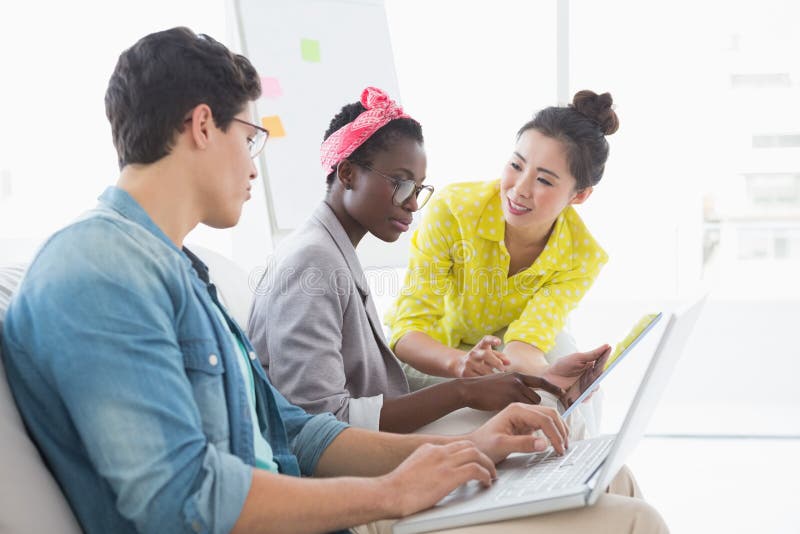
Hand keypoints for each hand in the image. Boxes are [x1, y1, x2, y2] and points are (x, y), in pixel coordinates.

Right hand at [381, 440, 495, 516]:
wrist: (389, 493)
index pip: (454, 445)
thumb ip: (426, 466)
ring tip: (491, 474)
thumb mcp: (413, 468)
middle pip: (468, 446)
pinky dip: (485, 475)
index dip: (467, 454)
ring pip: (476, 454)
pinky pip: (476, 470)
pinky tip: (486, 482)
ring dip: (487, 464)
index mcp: (428, 448)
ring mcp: (444, 462)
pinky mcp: (449, 476)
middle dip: (481, 455)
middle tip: (487, 466)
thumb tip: (432, 476)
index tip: (473, 462)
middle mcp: (438, 451)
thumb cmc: (397, 488)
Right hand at [451, 336, 509, 376]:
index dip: (492, 340)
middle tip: (503, 369)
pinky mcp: (465, 372)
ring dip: (492, 374)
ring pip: (482, 369)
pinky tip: (490, 383)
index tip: (499, 342)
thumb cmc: (479, 360)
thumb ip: (499, 357)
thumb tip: (509, 362)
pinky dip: (485, 381)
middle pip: (485, 354)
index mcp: (480, 347)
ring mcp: (468, 363)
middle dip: (496, 362)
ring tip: (499, 378)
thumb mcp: (488, 355)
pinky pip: (477, 377)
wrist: (459, 365)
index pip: (485, 340)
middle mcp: (474, 353)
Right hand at [459, 372, 564, 410]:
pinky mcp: (507, 400)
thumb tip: (527, 392)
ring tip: (512, 415)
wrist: (469, 389)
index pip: (541, 382)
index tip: (564, 394)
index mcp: (518, 375)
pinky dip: (517, 418)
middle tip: (525, 415)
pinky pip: (520, 413)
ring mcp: (513, 390)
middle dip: (533, 410)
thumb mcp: (503, 381)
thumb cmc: (484, 389)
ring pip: (529, 407)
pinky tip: (507, 417)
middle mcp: (518, 381)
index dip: (554, 388)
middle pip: (536, 400)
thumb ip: (516, 385)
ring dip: (525, 414)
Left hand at [467, 403, 568, 463]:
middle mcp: (522, 409)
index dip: (555, 434)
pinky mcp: (525, 423)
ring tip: (562, 446)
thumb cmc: (483, 445)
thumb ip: (522, 444)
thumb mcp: (501, 446)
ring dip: (559, 430)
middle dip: (560, 430)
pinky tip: (555, 443)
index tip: (559, 449)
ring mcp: (524, 415)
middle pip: (550, 414)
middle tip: (564, 449)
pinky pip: (544, 424)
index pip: (544, 418)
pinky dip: (553, 432)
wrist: (474, 446)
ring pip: (550, 417)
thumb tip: (544, 443)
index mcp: (516, 410)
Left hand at [543, 345, 610, 405]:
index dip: (607, 362)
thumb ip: (592, 354)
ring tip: (587, 387)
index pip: (602, 365)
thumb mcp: (577, 358)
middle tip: (595, 376)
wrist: (547, 376)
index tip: (610, 360)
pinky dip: (585, 397)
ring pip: (593, 389)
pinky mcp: (579, 396)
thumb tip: (607, 346)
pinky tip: (582, 395)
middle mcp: (590, 378)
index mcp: (591, 367)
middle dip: (598, 378)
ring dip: (591, 388)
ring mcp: (585, 387)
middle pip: (599, 379)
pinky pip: (585, 398)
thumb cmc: (562, 364)